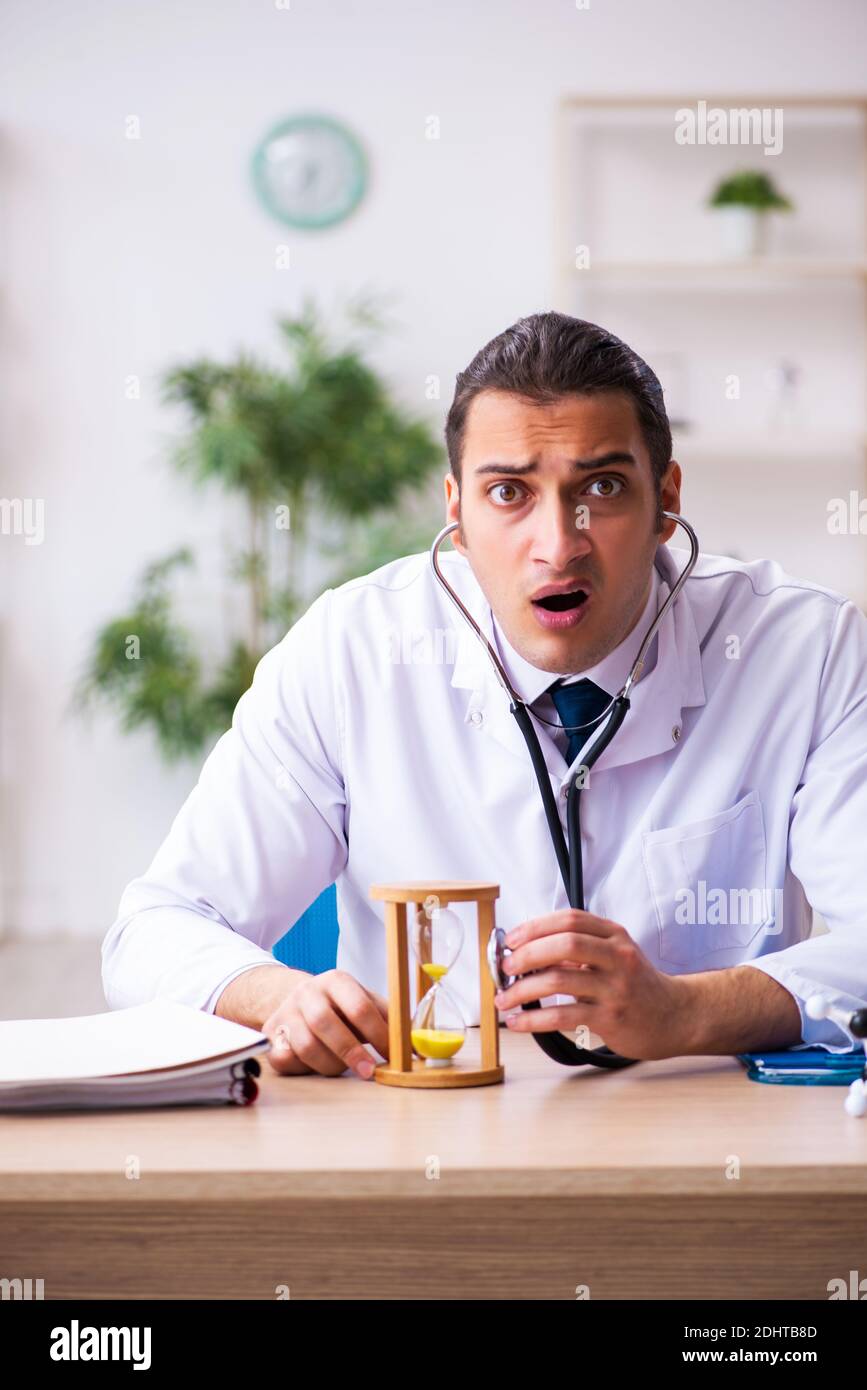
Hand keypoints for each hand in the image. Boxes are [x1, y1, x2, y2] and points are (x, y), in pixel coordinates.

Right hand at [263, 969, 389, 1079]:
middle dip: (350, 1052)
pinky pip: (283, 1059)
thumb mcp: (365, 1002)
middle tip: (368, 1072)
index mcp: (337, 980)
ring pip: (305, 1046)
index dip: (378, 1035)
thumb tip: (417, 1046)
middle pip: (325, 1023)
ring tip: (341, 1067)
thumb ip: (390, 1020)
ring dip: (329, 1064)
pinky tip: (314, 1065)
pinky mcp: (271, 1035)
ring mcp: (286, 1013)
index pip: (359, 1007)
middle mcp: (308, 993)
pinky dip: (302, 1068)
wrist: (298, 1000)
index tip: (393, 1056)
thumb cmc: (341, 1007)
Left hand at [493, 909, 688, 1060]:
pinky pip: (563, 1016)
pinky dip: (534, 1019)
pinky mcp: (610, 1018)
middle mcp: (617, 957)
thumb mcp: (614, 956)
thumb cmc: (636, 985)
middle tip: (505, 966)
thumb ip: (578, 951)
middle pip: (564, 944)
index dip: (536, 926)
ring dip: (523, 989)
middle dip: (527, 954)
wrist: (675, 1016)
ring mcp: (615, 988)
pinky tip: (519, 1022)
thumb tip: (528, 952)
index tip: (512, 939)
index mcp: (614, 936)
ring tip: (504, 999)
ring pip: (559, 981)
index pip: (570, 919)